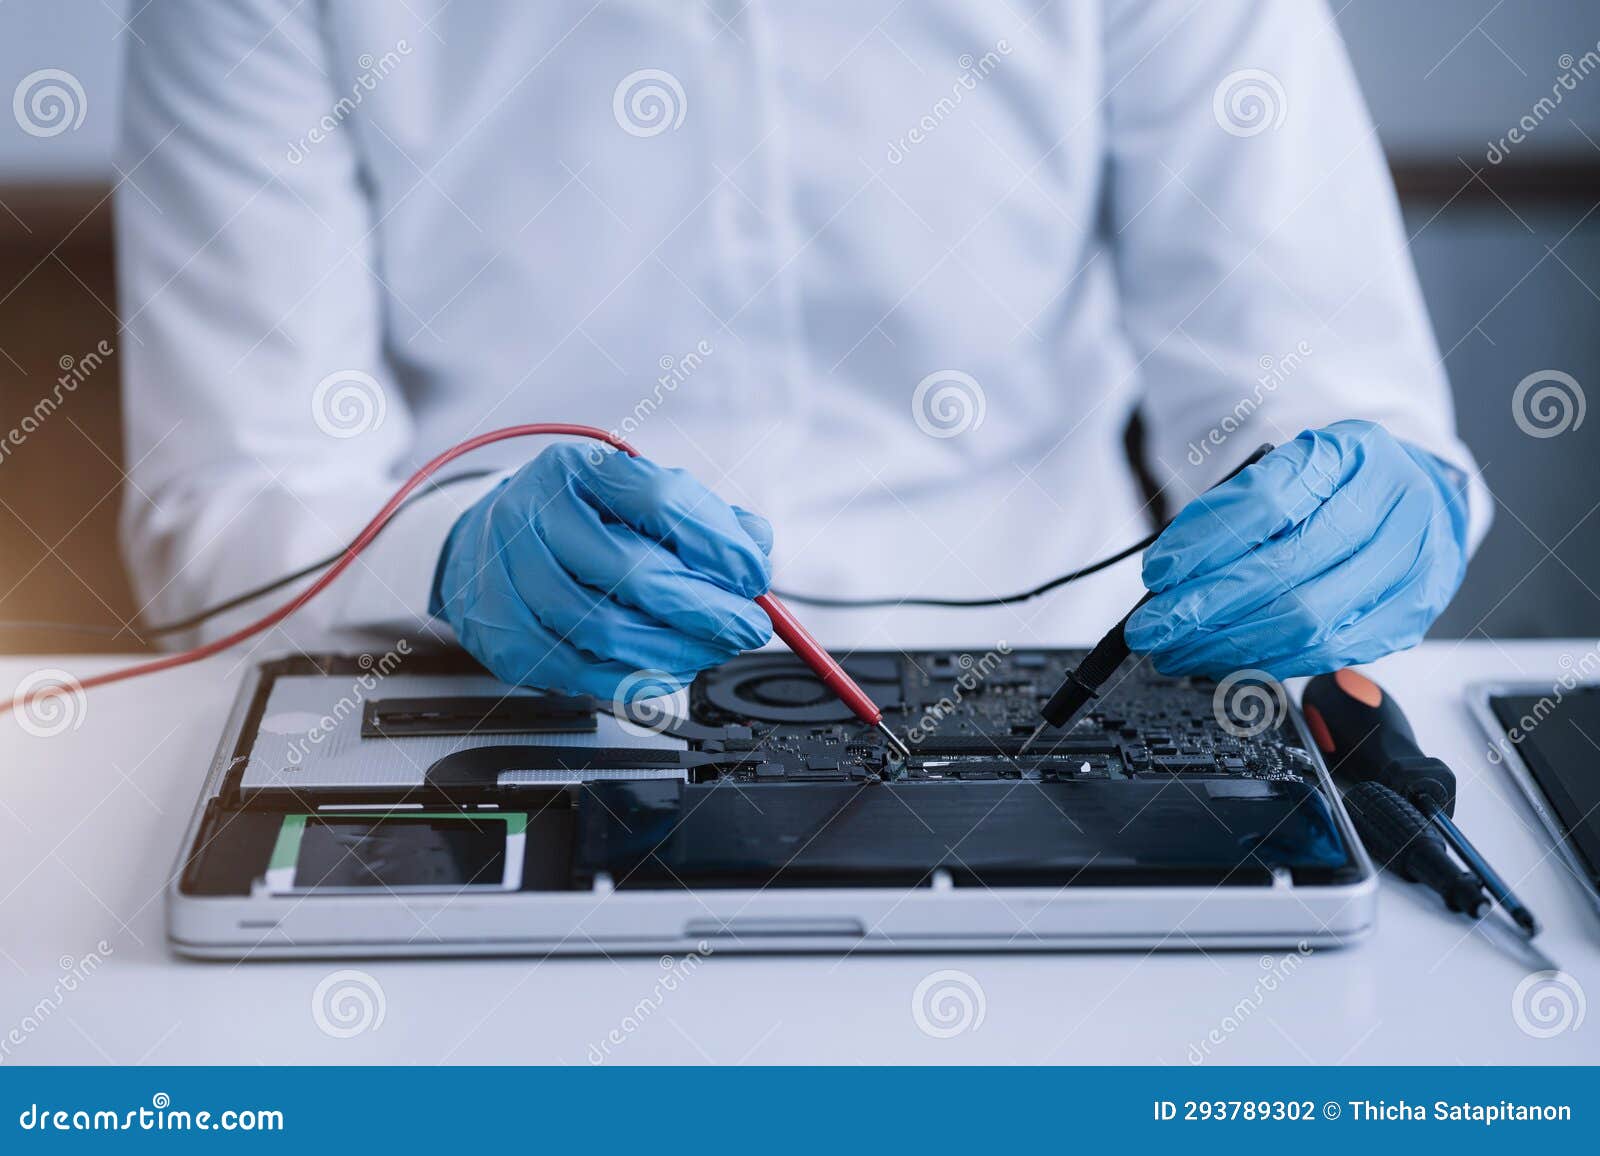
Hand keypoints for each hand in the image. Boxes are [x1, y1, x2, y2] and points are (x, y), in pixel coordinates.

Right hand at [431, 444, 773, 697]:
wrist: (486, 546)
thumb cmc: (579, 522)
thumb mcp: (638, 499)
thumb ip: (701, 518)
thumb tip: (755, 548)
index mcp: (580, 469)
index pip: (659, 501)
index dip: (717, 545)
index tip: (755, 576)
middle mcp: (535, 514)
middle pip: (632, 572)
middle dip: (705, 611)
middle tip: (747, 629)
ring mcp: (509, 574)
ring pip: (603, 630)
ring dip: (673, 652)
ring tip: (709, 652)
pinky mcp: (500, 630)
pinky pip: (575, 670)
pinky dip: (630, 680)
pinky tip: (664, 672)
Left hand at [1124, 420, 1469, 678]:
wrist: (1423, 498)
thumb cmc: (1342, 484)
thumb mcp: (1291, 466)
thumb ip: (1237, 506)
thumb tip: (1169, 572)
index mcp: (1353, 451)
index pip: (1266, 500)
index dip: (1203, 541)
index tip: (1158, 571)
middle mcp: (1393, 504)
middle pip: (1283, 570)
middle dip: (1203, 607)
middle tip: (1150, 628)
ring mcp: (1410, 564)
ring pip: (1305, 621)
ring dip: (1226, 644)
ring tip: (1176, 650)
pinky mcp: (1408, 615)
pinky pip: (1326, 652)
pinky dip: (1264, 660)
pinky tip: (1223, 660)